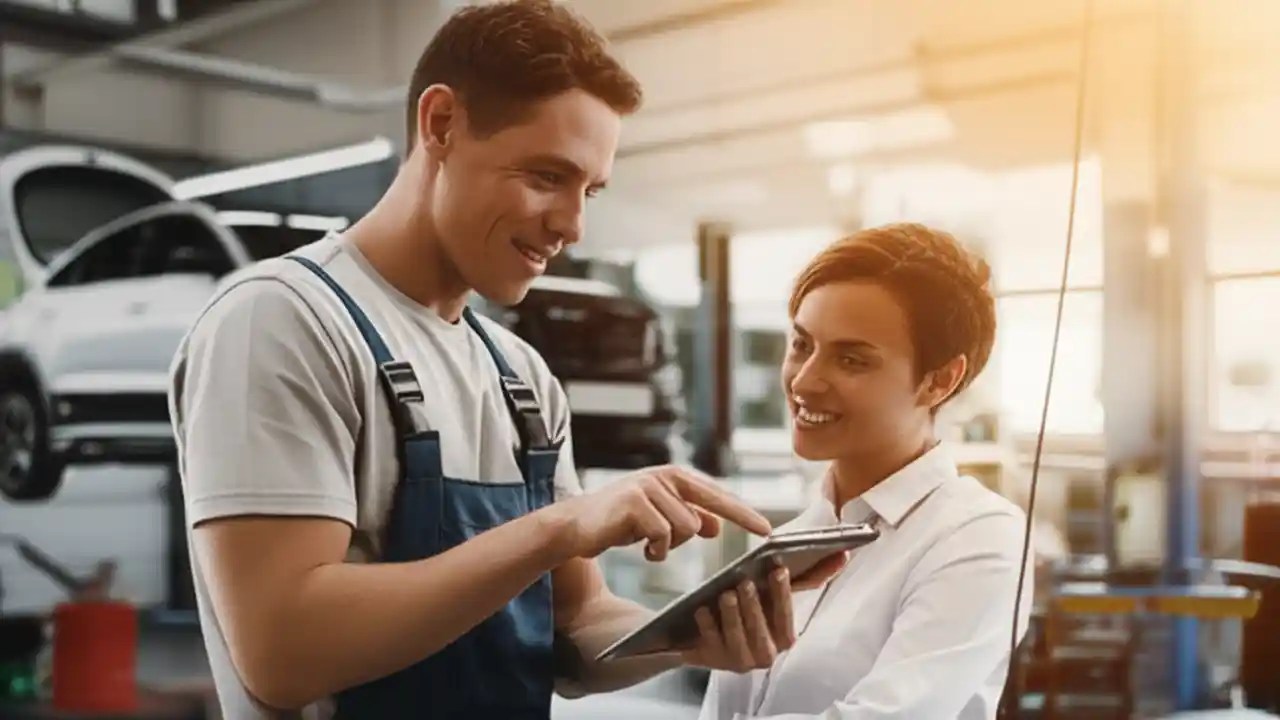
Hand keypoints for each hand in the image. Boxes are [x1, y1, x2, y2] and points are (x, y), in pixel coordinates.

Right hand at [545, 465, 771, 560]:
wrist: (575, 526)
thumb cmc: (618, 523)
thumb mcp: (658, 520)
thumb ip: (686, 518)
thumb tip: (715, 526)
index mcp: (672, 478)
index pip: (715, 496)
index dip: (742, 513)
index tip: (767, 529)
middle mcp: (663, 477)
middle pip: (705, 513)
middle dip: (711, 529)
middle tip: (738, 536)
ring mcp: (649, 487)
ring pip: (686, 528)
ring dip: (668, 546)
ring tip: (647, 544)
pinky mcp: (635, 503)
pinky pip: (663, 537)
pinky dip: (654, 551)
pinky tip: (639, 549)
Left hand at [681, 552, 848, 672]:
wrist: (713, 633)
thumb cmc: (752, 609)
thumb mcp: (775, 594)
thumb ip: (810, 578)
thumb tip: (843, 556)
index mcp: (784, 637)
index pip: (786, 617)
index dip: (783, 595)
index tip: (778, 570)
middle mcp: (765, 654)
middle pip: (760, 631)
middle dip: (754, 607)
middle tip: (745, 583)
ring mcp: (739, 660)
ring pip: (737, 640)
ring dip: (732, 616)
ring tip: (726, 594)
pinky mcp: (713, 661)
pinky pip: (710, 644)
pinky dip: (708, 626)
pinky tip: (703, 609)